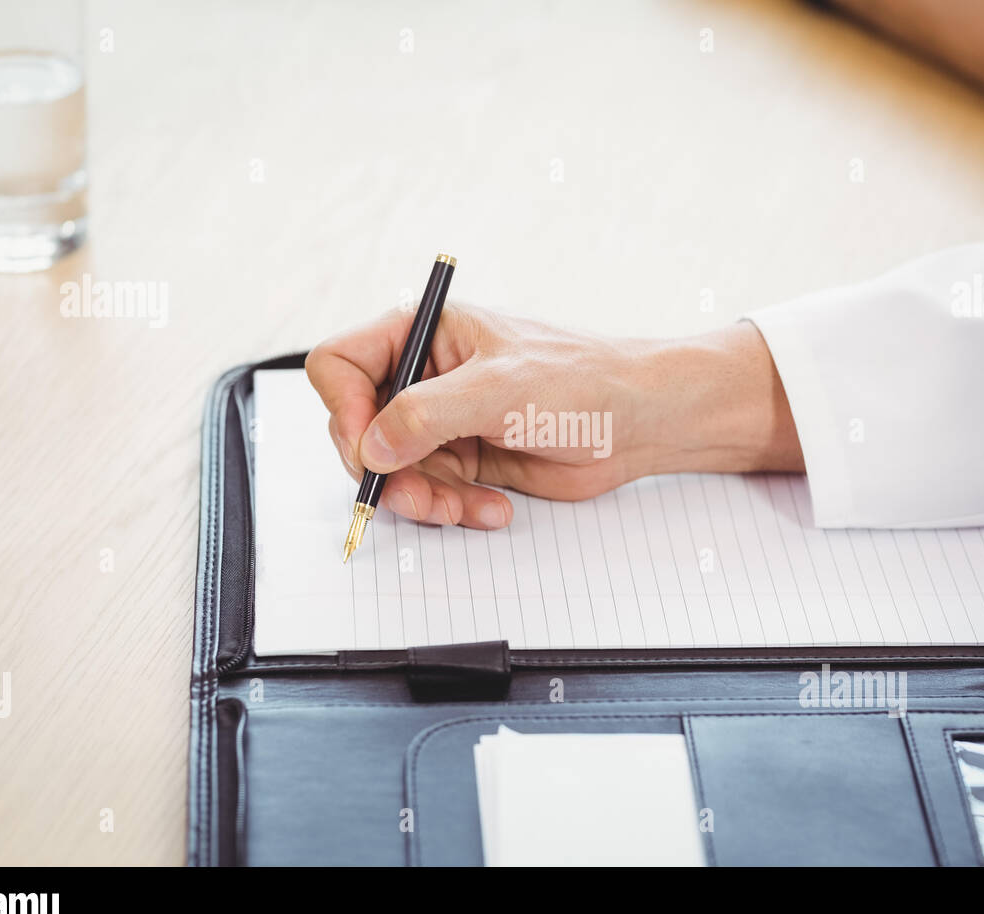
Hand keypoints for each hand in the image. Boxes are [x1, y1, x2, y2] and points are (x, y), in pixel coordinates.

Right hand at [305, 303, 801, 529]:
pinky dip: (455, 510)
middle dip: (386, 471)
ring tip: (465, 508)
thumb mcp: (500, 388)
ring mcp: (444, 422)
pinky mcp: (467, 461)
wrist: (642, 422)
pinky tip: (494, 508)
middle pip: (360, 430)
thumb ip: (427, 413)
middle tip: (417, 497)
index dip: (344, 408)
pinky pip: (433, 495)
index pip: (341, 364)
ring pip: (394, 473)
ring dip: (423, 500)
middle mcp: (426, 377)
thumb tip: (372, 445)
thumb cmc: (584, 380)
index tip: (370, 446)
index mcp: (423, 334)